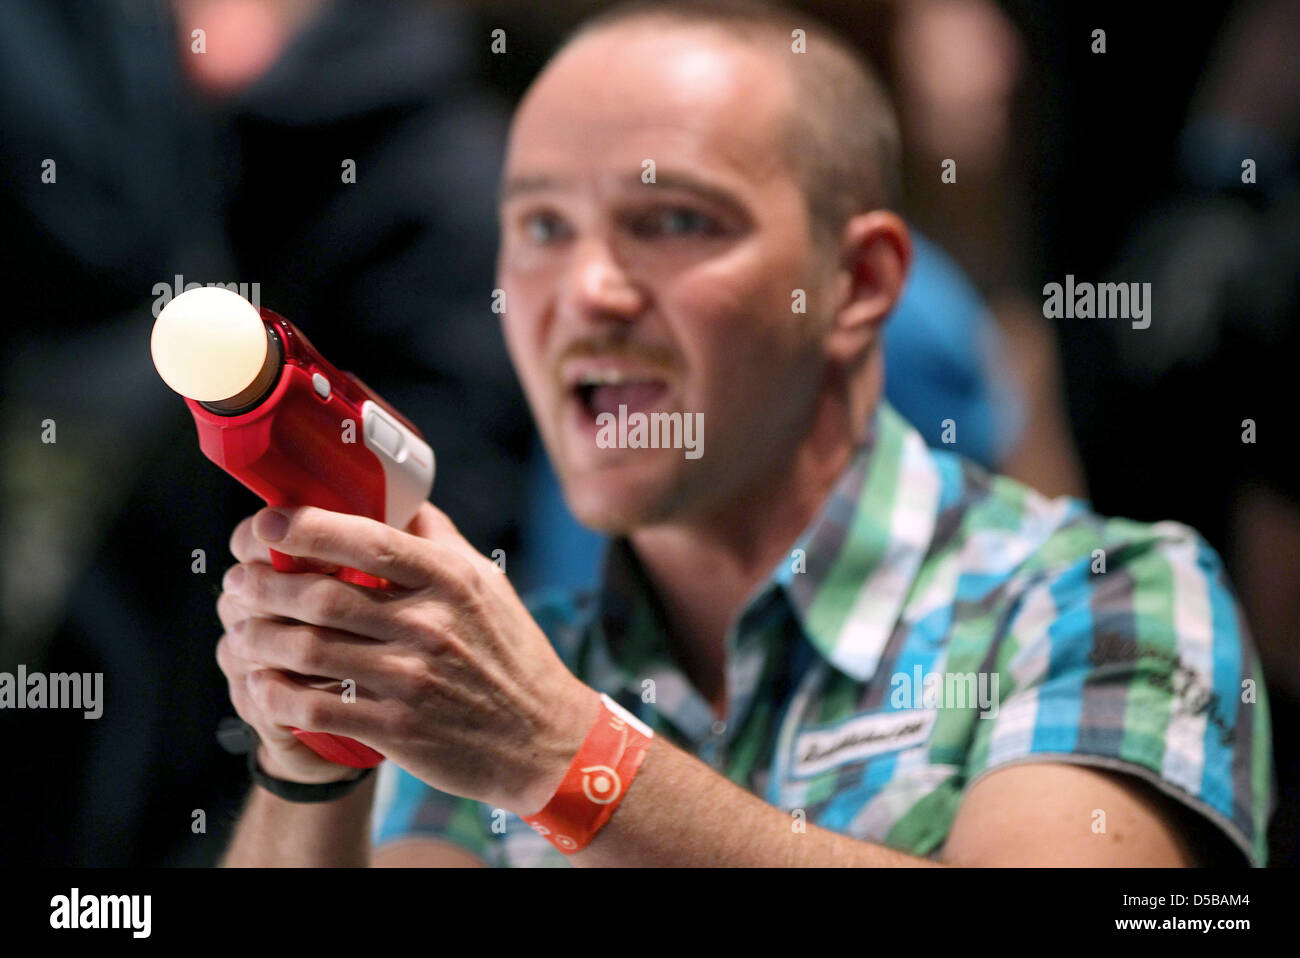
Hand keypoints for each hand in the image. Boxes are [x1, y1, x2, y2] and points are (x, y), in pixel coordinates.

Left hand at [215, 502, 601, 812]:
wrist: (545, 740)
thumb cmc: (513, 656)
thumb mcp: (491, 585)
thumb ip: (441, 542)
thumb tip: (399, 499)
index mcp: (451, 581)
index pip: (366, 540)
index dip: (304, 527)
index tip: (266, 523)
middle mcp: (431, 625)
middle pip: (322, 596)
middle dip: (263, 586)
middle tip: (238, 582)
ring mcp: (413, 680)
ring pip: (308, 651)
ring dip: (258, 638)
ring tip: (240, 629)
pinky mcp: (398, 730)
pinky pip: (315, 709)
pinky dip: (276, 695)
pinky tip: (261, 684)